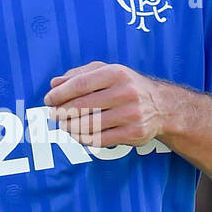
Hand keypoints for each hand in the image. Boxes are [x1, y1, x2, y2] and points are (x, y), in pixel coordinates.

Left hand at [44, 61, 169, 146]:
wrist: (162, 106)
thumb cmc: (126, 86)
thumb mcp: (107, 72)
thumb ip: (79, 75)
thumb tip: (54, 84)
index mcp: (117, 73)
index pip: (80, 84)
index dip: (60, 93)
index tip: (49, 100)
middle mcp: (126, 93)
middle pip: (82, 106)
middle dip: (62, 112)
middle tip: (54, 115)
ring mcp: (131, 115)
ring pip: (89, 125)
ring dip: (70, 127)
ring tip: (64, 125)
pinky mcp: (134, 133)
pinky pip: (100, 140)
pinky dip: (83, 139)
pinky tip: (78, 134)